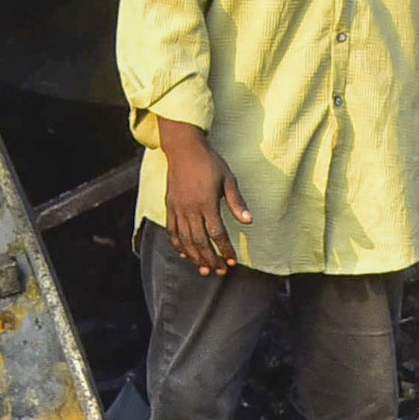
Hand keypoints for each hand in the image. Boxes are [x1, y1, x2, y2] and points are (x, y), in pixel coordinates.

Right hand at [157, 120, 248, 276]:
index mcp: (206, 203)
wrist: (183, 148)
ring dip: (195, 257)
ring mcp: (178, 208)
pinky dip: (177, 245)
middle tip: (220, 271)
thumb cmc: (209, 162)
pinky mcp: (169, 206)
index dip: (225, 249)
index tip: (233, 261)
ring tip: (204, 269)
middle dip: (211, 259)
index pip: (216, 233)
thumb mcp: (228, 179)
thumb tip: (249, 221)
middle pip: (200, 241)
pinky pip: (171, 230)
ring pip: (185, 239)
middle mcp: (190, 209)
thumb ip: (236, 202)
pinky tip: (184, 255)